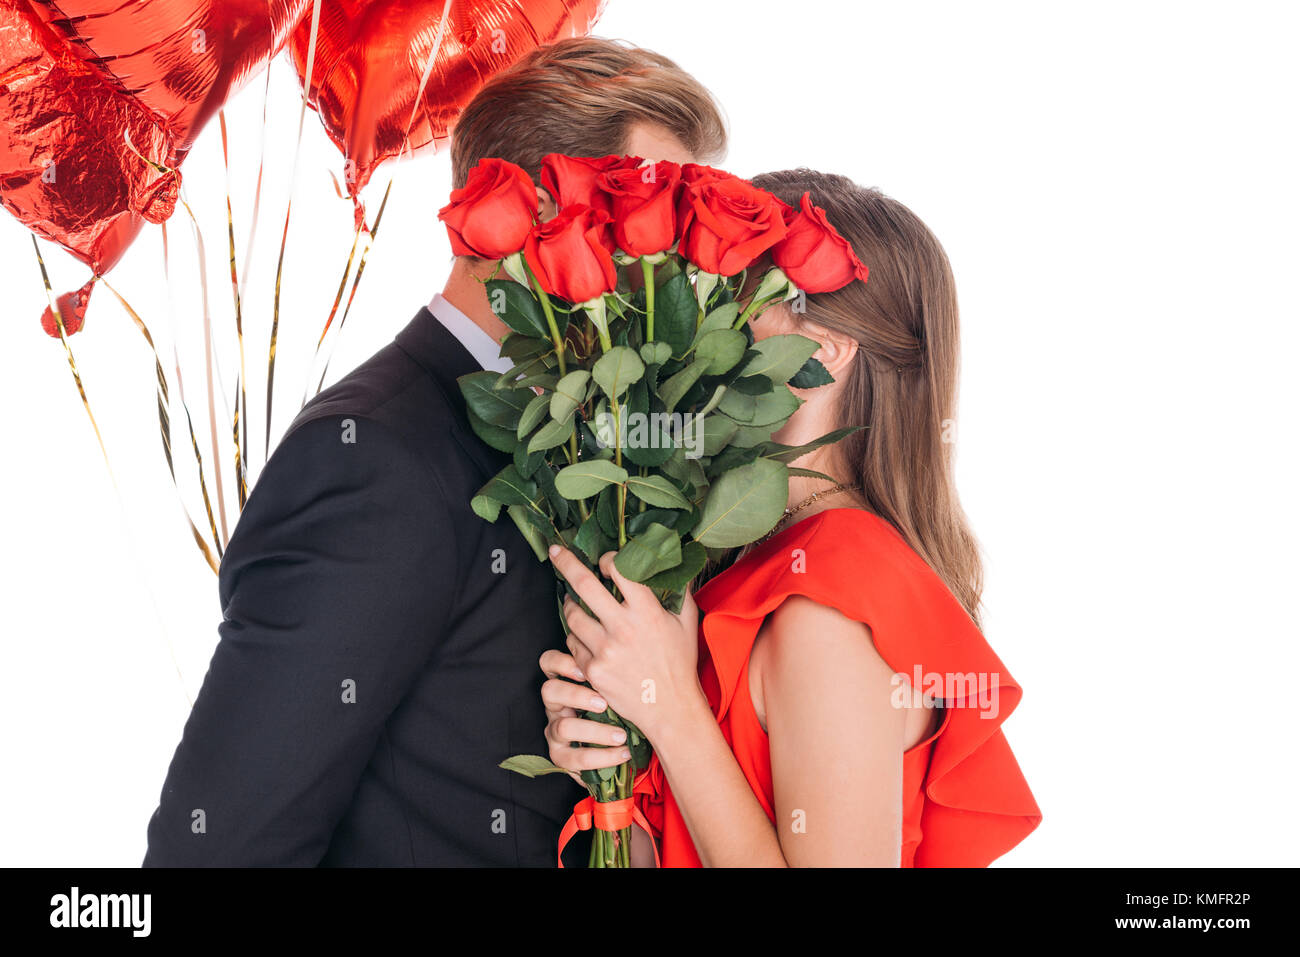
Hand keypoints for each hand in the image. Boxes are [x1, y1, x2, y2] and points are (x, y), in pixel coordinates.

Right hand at [538, 648, 630, 780]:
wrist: (623, 744)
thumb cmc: (623, 705)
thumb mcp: (620, 686)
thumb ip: (619, 670)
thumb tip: (640, 648)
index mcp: (565, 681)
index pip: (549, 662)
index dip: (562, 664)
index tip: (587, 671)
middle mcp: (556, 704)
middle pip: (549, 691)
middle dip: (577, 696)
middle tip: (604, 703)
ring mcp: (555, 730)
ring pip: (562, 727)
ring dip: (594, 731)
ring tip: (621, 735)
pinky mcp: (560, 756)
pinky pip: (572, 758)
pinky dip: (601, 757)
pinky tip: (623, 753)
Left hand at [547, 544, 707, 737]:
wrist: (670, 708)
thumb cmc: (680, 664)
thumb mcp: (686, 622)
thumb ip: (678, 591)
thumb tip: (670, 565)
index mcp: (647, 611)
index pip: (619, 570)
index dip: (608, 559)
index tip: (605, 562)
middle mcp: (623, 628)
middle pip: (584, 584)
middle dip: (566, 563)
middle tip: (555, 552)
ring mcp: (604, 650)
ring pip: (573, 616)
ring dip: (570, 604)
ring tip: (574, 601)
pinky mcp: (593, 670)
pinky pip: (573, 644)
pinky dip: (576, 636)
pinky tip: (585, 636)